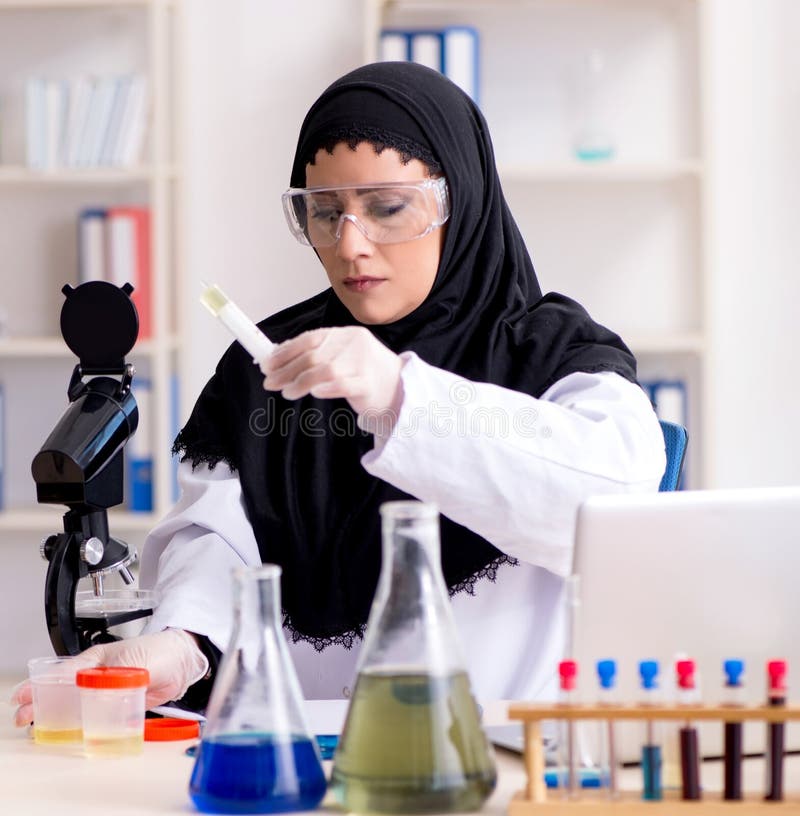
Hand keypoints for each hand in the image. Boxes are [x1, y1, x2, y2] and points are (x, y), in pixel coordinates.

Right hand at [10, 629, 207, 726]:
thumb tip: (99, 698)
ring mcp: (107, 690)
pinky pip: (99, 716)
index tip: (22, 696)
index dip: (41, 685)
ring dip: (61, 717)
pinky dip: (87, 724)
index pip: (62, 673)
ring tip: (42, 729)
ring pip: (78, 705)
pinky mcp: (120, 704)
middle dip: (43, 704)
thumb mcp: (130, 663)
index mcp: (95, 659)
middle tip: (25, 718)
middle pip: (65, 691)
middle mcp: (98, 675)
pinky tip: (77, 733)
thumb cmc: (158, 651)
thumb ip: (113, 681)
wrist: (183, 662)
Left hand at [261, 327, 402, 420]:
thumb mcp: (343, 357)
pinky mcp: (368, 384)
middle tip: (270, 382)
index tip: (267, 363)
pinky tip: (314, 393)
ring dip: (300, 382)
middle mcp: (355, 344)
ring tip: (288, 392)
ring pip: (324, 370)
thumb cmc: (366, 375)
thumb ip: (318, 355)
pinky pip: (340, 385)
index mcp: (346, 334)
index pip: (310, 338)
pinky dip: (323, 389)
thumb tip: (279, 357)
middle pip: (313, 355)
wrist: (401, 390)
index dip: (285, 351)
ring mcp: (363, 363)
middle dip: (286, 370)